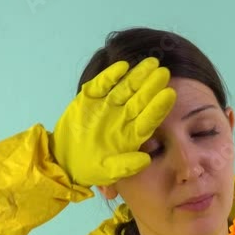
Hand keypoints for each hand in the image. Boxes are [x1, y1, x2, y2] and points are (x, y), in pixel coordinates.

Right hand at [50, 56, 176, 186]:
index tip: (170, 94)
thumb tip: (147, 160)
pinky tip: (123, 66)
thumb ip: (126, 165)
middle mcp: (123, 117)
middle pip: (140, 99)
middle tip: (164, 72)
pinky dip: (111, 76)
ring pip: (125, 87)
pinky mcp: (90, 98)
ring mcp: (107, 105)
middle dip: (152, 85)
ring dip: (137, 75)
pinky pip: (102, 84)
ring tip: (151, 63)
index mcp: (131, 134)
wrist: (64, 159)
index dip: (159, 106)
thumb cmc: (90, 167)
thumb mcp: (108, 172)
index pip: (149, 119)